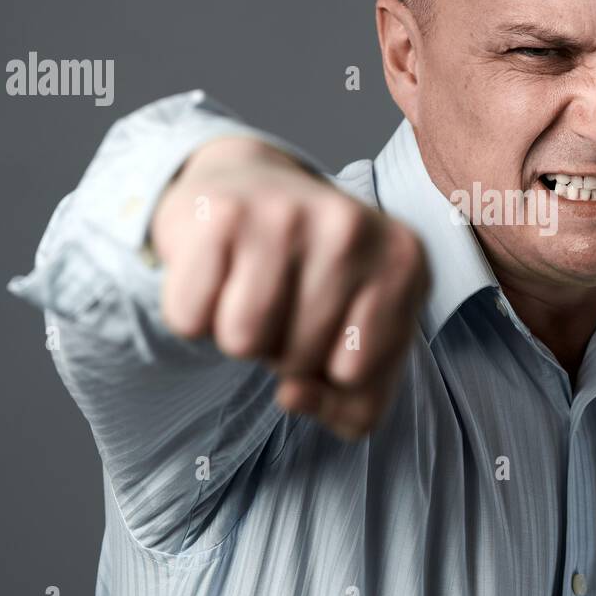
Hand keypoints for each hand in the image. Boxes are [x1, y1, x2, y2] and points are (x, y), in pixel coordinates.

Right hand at [151, 135, 429, 439]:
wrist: (249, 187)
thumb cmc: (315, 282)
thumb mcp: (363, 347)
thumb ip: (353, 407)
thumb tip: (291, 397)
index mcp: (405, 261)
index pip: (355, 375)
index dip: (329, 371)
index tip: (330, 327)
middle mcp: (353, 227)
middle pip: (296, 360)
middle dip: (281, 350)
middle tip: (284, 302)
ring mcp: (288, 213)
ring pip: (243, 342)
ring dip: (237, 335)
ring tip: (254, 289)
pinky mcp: (222, 214)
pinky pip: (190, 318)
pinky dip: (194, 311)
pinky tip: (218, 272)